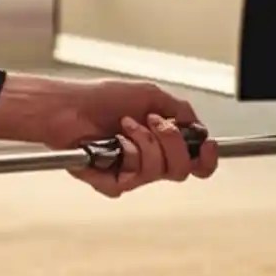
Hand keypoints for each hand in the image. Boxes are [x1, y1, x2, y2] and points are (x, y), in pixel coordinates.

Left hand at [0, 75, 219, 196]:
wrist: (68, 106)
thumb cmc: (99, 97)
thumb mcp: (148, 94)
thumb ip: (179, 109)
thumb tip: (198, 125)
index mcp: (162, 141)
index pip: (195, 161)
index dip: (207, 158)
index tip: (207, 146)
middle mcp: (150, 159)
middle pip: (182, 170)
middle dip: (171, 142)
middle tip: (153, 122)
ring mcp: (130, 172)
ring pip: (157, 173)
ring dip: (143, 143)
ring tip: (124, 126)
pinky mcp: (110, 182)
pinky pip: (129, 181)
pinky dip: (124, 156)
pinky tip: (112, 143)